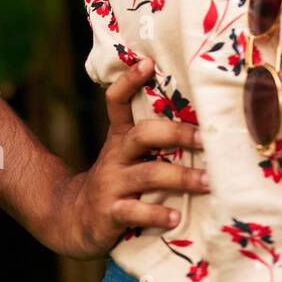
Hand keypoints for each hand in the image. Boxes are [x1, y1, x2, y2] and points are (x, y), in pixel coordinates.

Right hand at [50, 58, 209, 258]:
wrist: (74, 219)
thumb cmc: (116, 179)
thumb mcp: (126, 153)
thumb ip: (152, 136)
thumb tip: (200, 115)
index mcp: (119, 137)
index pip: (116, 101)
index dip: (129, 80)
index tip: (149, 62)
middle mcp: (115, 156)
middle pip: (142, 134)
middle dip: (176, 133)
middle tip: (205, 138)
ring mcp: (111, 184)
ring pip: (147, 174)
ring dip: (181, 177)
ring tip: (208, 181)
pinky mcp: (109, 214)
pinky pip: (134, 212)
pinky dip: (156, 214)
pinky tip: (176, 217)